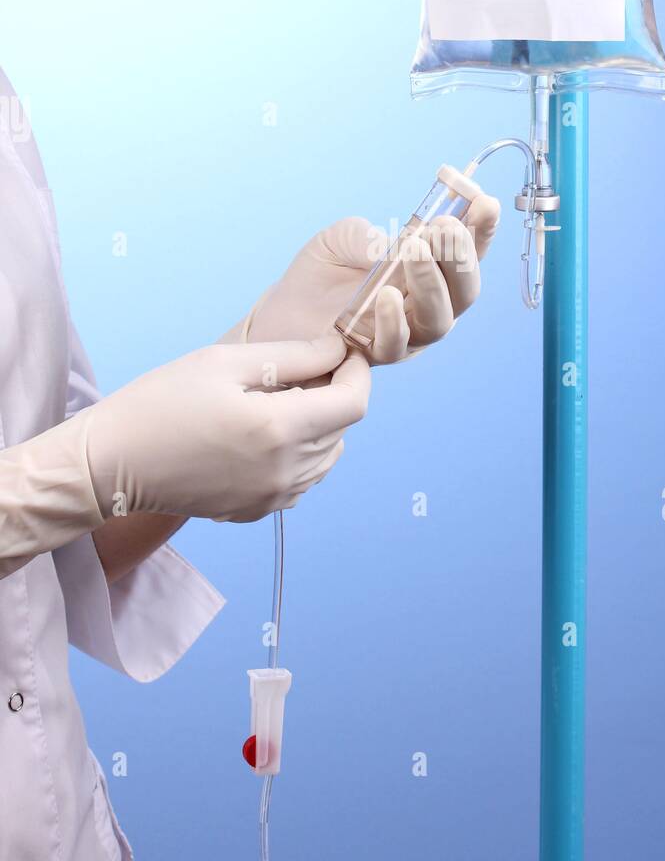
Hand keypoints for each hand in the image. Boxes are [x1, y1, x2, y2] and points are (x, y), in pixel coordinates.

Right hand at [84, 335, 368, 521]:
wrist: (111, 464)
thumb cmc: (160, 403)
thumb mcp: (224, 362)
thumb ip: (292, 356)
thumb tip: (337, 349)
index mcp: (278, 429)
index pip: (353, 404)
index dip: (357, 372)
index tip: (344, 351)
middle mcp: (284, 471)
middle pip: (342, 429)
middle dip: (335, 395)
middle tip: (307, 367)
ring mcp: (271, 498)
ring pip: (327, 457)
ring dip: (320, 426)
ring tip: (282, 400)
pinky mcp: (255, 511)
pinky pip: (302, 481)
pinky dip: (299, 455)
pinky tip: (265, 434)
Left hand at [226, 186, 499, 363]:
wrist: (284, 306)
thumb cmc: (324, 270)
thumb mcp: (342, 236)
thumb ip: (368, 236)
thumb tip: (392, 245)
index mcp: (431, 269)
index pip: (470, 251)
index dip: (483, 228)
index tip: (485, 202)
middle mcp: (429, 303)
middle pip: (464, 289)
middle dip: (461, 256)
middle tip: (446, 227)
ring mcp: (408, 332)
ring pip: (439, 319)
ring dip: (432, 283)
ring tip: (416, 250)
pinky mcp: (377, 353)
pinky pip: (397, 344)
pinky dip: (395, 320)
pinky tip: (387, 296)